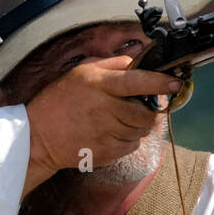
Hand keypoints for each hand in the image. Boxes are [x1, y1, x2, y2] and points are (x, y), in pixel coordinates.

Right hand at [24, 55, 180, 188]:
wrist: (37, 137)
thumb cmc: (60, 100)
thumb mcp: (81, 72)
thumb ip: (113, 65)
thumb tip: (140, 61)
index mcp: (99, 84)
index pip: (136, 81)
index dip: (159, 83)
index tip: (175, 83)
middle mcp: (104, 108)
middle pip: (147, 112)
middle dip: (148, 110)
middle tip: (136, 107)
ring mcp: (107, 133)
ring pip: (142, 130)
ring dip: (136, 125)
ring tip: (115, 120)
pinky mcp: (107, 152)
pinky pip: (133, 146)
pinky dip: (127, 140)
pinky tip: (109, 134)